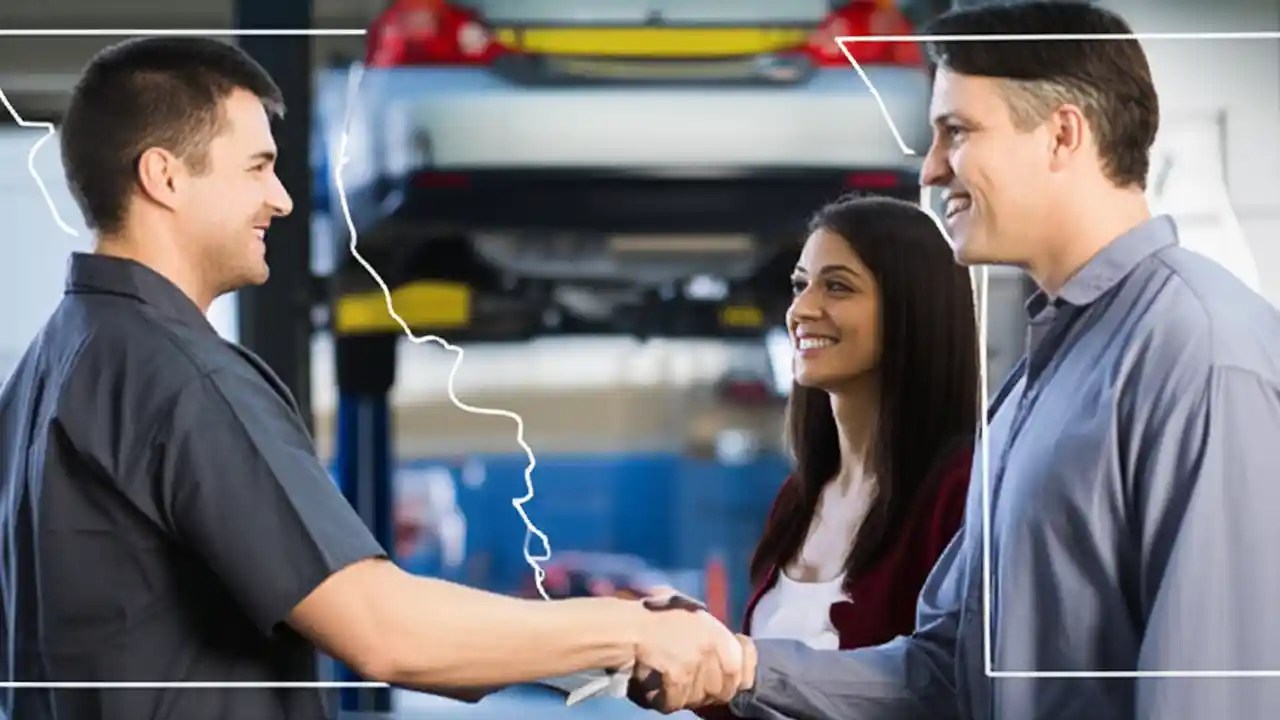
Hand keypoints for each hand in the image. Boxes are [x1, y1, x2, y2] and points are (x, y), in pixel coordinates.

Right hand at [627, 599, 742, 713]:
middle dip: (708, 690)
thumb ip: (712, 634)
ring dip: (685, 695)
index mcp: (720, 634)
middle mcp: (713, 652)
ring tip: (667, 680)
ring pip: (699, 700)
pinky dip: (665, 699)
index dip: (737, 677)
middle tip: (688, 682)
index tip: (726, 678)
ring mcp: (696, 669)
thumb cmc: (655, 615)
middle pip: (723, 690)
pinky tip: (654, 685)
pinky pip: (677, 704)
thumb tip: (726, 650)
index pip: (744, 668)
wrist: (626, 626)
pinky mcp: (677, 683)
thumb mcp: (692, 614)